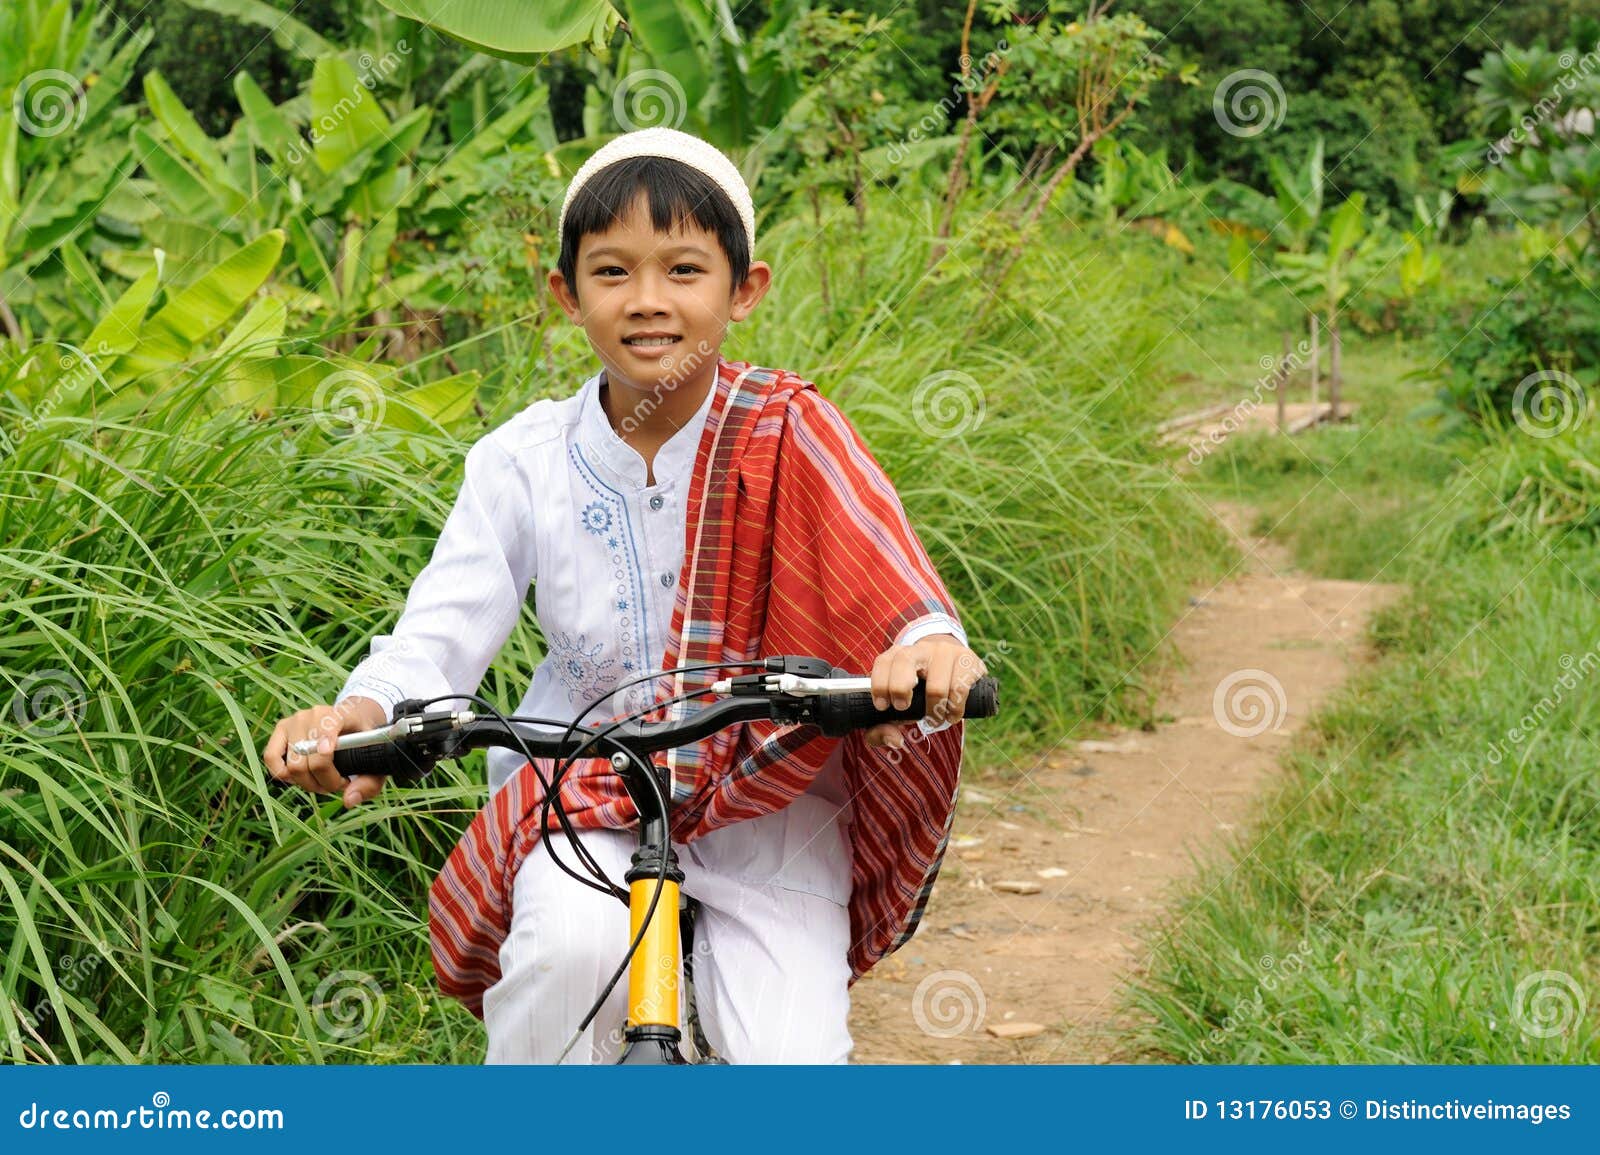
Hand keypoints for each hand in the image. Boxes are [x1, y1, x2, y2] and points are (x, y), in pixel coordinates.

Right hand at [263, 696, 389, 807]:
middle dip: (322, 783)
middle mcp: (313, 714)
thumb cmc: (364, 740)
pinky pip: (271, 757)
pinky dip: (284, 774)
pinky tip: (301, 777)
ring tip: (322, 782)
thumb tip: (348, 800)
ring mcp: (294, 720)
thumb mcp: (375, 757)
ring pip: (291, 765)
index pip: (325, 734)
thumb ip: (369, 782)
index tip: (342, 778)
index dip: (326, 759)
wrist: (353, 718)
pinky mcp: (281, 729)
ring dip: (306, 783)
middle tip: (337, 785)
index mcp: (339, 714)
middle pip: (307, 761)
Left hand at [864, 634, 986, 749]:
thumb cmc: (922, 691)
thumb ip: (886, 726)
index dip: (879, 685)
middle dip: (900, 690)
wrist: (958, 667)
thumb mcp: (902, 704)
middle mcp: (920, 649)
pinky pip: (959, 689)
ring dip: (934, 712)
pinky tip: (952, 715)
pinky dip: (954, 710)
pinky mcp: (967, 659)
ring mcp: (945, 651)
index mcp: (898, 655)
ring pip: (935, 686)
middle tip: (904, 709)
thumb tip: (894, 739)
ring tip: (935, 720)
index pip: (883, 662)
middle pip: (903, 662)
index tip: (883, 706)